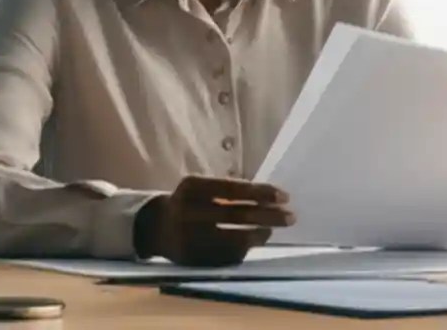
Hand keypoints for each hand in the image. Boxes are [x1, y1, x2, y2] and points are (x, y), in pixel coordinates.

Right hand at [134, 176, 293, 265]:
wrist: (155, 228)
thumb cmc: (189, 202)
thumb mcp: (201, 188)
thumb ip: (228, 190)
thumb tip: (271, 197)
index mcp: (191, 187)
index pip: (232, 189)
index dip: (260, 192)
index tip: (284, 196)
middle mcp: (187, 212)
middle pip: (236, 214)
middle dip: (268, 216)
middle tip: (290, 216)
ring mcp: (188, 238)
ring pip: (234, 239)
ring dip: (259, 235)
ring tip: (271, 230)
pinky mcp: (192, 259)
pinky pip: (226, 256)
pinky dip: (244, 249)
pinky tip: (253, 242)